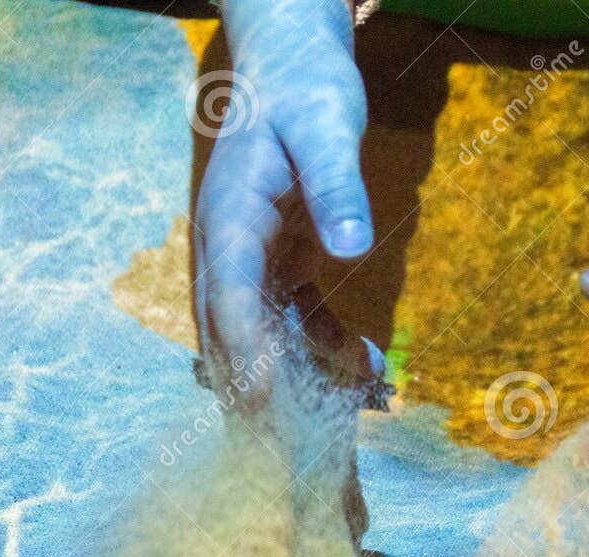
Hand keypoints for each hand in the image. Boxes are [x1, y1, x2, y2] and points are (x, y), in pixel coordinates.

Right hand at [194, 0, 378, 409]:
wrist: (289, 67)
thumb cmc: (306, 90)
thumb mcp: (327, 126)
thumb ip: (337, 185)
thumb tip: (352, 247)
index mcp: (230, 219)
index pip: (230, 296)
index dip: (245, 351)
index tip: (264, 401)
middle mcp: (227, 250)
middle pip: (231, 334)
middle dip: (252, 395)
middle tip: (279, 458)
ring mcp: (247, 263)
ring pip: (258, 339)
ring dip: (289, 384)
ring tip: (328, 431)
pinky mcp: (274, 267)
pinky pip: (289, 321)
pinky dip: (319, 350)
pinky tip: (361, 373)